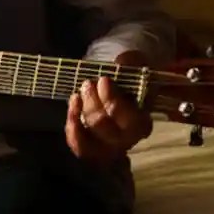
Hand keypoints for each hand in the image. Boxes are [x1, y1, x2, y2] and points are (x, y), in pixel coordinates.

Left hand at [65, 51, 153, 165]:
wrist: (115, 91)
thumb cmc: (126, 80)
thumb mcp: (133, 67)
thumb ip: (129, 66)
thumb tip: (119, 65)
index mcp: (142, 123)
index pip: (129, 119)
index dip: (113, 100)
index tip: (104, 79)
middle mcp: (126, 140)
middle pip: (105, 127)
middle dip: (93, 104)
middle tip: (88, 84)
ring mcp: (106, 147)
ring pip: (89, 136)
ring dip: (81, 112)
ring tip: (79, 93)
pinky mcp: (89, 148)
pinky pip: (78, 144)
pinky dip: (71, 126)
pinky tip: (72, 106)